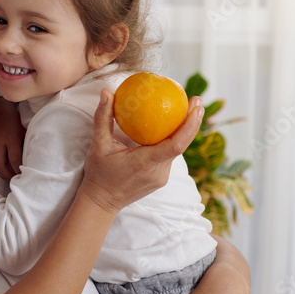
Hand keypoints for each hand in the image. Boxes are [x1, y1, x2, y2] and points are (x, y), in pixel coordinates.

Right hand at [0, 97, 24, 179]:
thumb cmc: (12, 120)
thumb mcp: (21, 130)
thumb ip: (22, 145)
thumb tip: (29, 161)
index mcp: (11, 139)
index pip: (15, 161)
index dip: (18, 171)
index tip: (23, 175)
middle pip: (0, 167)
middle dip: (6, 176)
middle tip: (13, 180)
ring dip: (2, 165)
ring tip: (8, 165)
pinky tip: (0, 150)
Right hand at [80, 89, 202, 212]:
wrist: (101, 201)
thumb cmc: (98, 173)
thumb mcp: (98, 144)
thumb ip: (103, 118)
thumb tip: (106, 92)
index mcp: (145, 163)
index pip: (176, 145)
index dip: (190, 126)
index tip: (197, 107)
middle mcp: (159, 171)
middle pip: (182, 145)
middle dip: (192, 122)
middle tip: (196, 100)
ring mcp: (162, 176)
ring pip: (177, 150)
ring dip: (183, 130)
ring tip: (186, 109)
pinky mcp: (161, 178)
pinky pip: (169, 155)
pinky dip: (172, 140)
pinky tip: (169, 127)